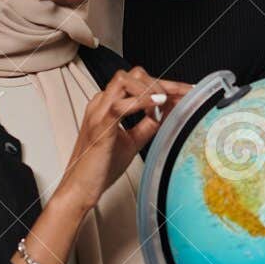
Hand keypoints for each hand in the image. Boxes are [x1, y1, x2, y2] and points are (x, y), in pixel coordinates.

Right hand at [57, 67, 191, 211]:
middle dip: (162, 82)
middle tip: (181, 94)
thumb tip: (168, 111)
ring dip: (151, 88)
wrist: (79, 189)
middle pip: (133, 75)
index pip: (137, 81)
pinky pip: (119, 105)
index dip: (165, 83)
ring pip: (124, 81)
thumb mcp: (132, 141)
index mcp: (106, 104)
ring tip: (167, 101)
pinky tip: (157, 104)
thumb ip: (148, 124)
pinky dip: (141, 101)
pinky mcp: (100, 127)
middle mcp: (101, 104)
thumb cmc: (99, 168)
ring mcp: (99, 113)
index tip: (185, 90)